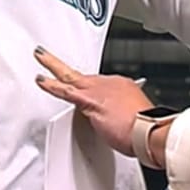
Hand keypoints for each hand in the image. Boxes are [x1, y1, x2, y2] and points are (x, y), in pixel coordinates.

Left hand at [34, 47, 150, 156]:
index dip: (88, 86)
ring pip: (70, 76)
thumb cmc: (146, 129)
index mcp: (122, 86)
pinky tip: (41, 81)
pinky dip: (52, 85)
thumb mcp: (136, 119)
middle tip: (50, 57)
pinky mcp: (90, 101)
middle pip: (83, 75)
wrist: (148, 132)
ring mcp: (98, 91)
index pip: (99, 83)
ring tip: (41, 58)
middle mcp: (110, 84)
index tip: (83, 89)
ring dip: (53, 66)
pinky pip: (66, 91)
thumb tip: (120, 126)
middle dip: (66, 68)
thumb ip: (124, 118)